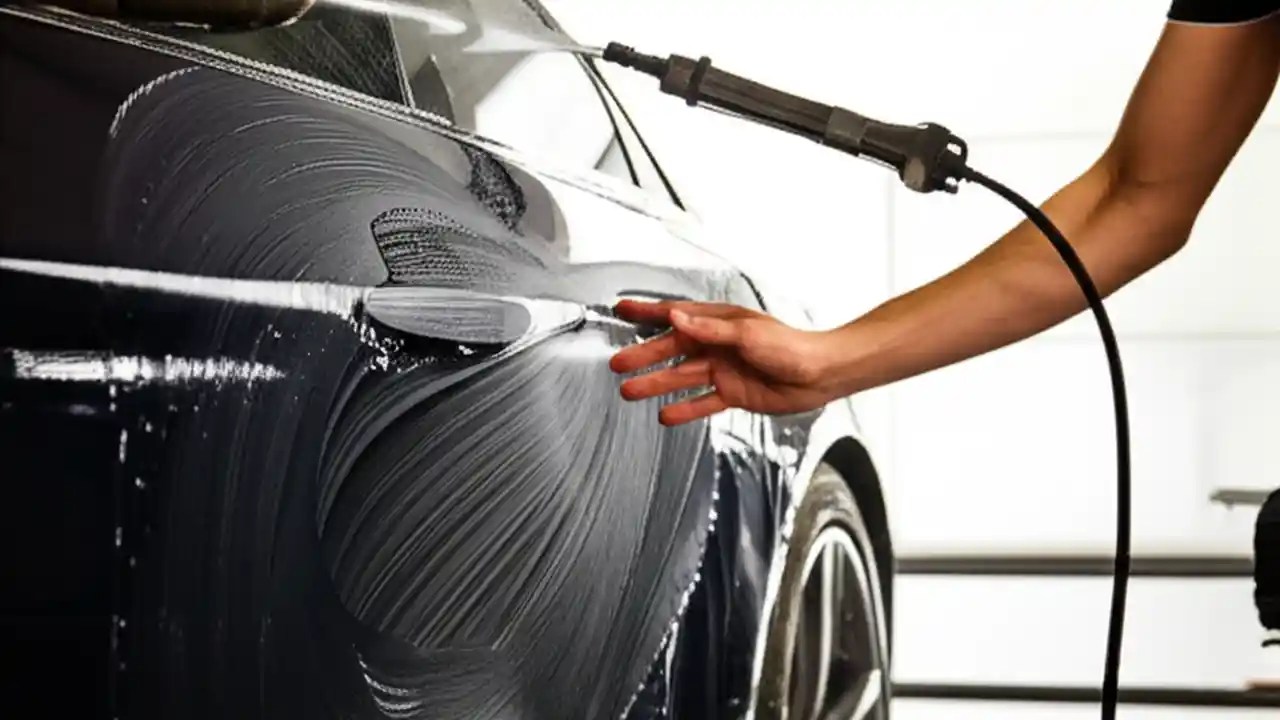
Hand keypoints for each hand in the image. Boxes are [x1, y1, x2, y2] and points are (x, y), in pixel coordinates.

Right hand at [608, 299, 840, 425]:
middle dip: (644, 355)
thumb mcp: (747, 333)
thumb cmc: (790, 347)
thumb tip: (677, 317)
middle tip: (618, 364)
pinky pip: (702, 401)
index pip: (676, 314)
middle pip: (672, 349)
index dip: (648, 312)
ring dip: (656, 383)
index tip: (623, 310)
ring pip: (681, 376)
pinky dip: (684, 408)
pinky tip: (665, 415)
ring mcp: (723, 370)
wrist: (818, 375)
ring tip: (630, 391)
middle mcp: (717, 345)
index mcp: (719, 323)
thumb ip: (709, 329)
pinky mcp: (732, 393)